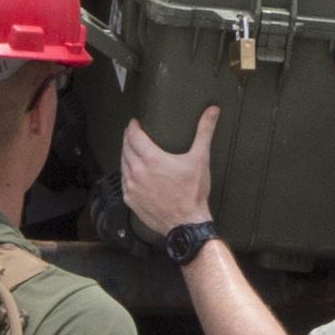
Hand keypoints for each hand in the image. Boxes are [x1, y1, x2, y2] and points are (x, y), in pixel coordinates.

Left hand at [121, 107, 217, 239]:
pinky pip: (124, 181)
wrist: (186, 223)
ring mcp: (131, 187)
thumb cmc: (193, 193)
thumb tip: (212, 111)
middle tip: (134, 134)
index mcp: (151, 159)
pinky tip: (133, 171)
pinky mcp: (130, 200)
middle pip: (125, 148)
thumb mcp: (200, 159)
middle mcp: (137, 172)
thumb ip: (204, 132)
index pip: (134, 136)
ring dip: (126, 155)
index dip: (132, 127)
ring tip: (133, 150)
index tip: (135, 123)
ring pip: (122, 164)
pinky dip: (127, 172)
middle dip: (128, 139)